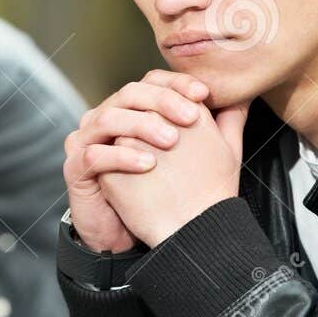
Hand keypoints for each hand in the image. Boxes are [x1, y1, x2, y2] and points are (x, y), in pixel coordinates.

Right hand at [62, 70, 210, 252]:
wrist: (133, 234)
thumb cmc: (163, 192)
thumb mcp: (197, 155)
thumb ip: (217, 126)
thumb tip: (242, 99)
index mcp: (132, 110)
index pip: (151, 82)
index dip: (176, 83)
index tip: (205, 94)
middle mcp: (107, 118)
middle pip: (129, 93)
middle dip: (162, 101)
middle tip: (191, 116)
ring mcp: (87, 140)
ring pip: (108, 117)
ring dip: (142, 125)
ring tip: (171, 140)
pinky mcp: (75, 166)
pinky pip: (94, 155)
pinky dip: (122, 157)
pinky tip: (148, 164)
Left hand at [99, 100, 248, 248]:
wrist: (192, 233)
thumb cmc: (214, 195)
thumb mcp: (231, 152)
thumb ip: (232, 118)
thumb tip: (239, 99)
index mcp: (189, 113)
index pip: (164, 94)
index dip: (163, 113)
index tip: (168, 134)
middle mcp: (158, 122)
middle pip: (141, 111)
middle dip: (145, 129)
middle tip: (158, 157)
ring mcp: (132, 143)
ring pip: (121, 133)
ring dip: (129, 148)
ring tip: (148, 175)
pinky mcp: (113, 166)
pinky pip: (107, 159)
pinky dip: (117, 170)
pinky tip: (134, 187)